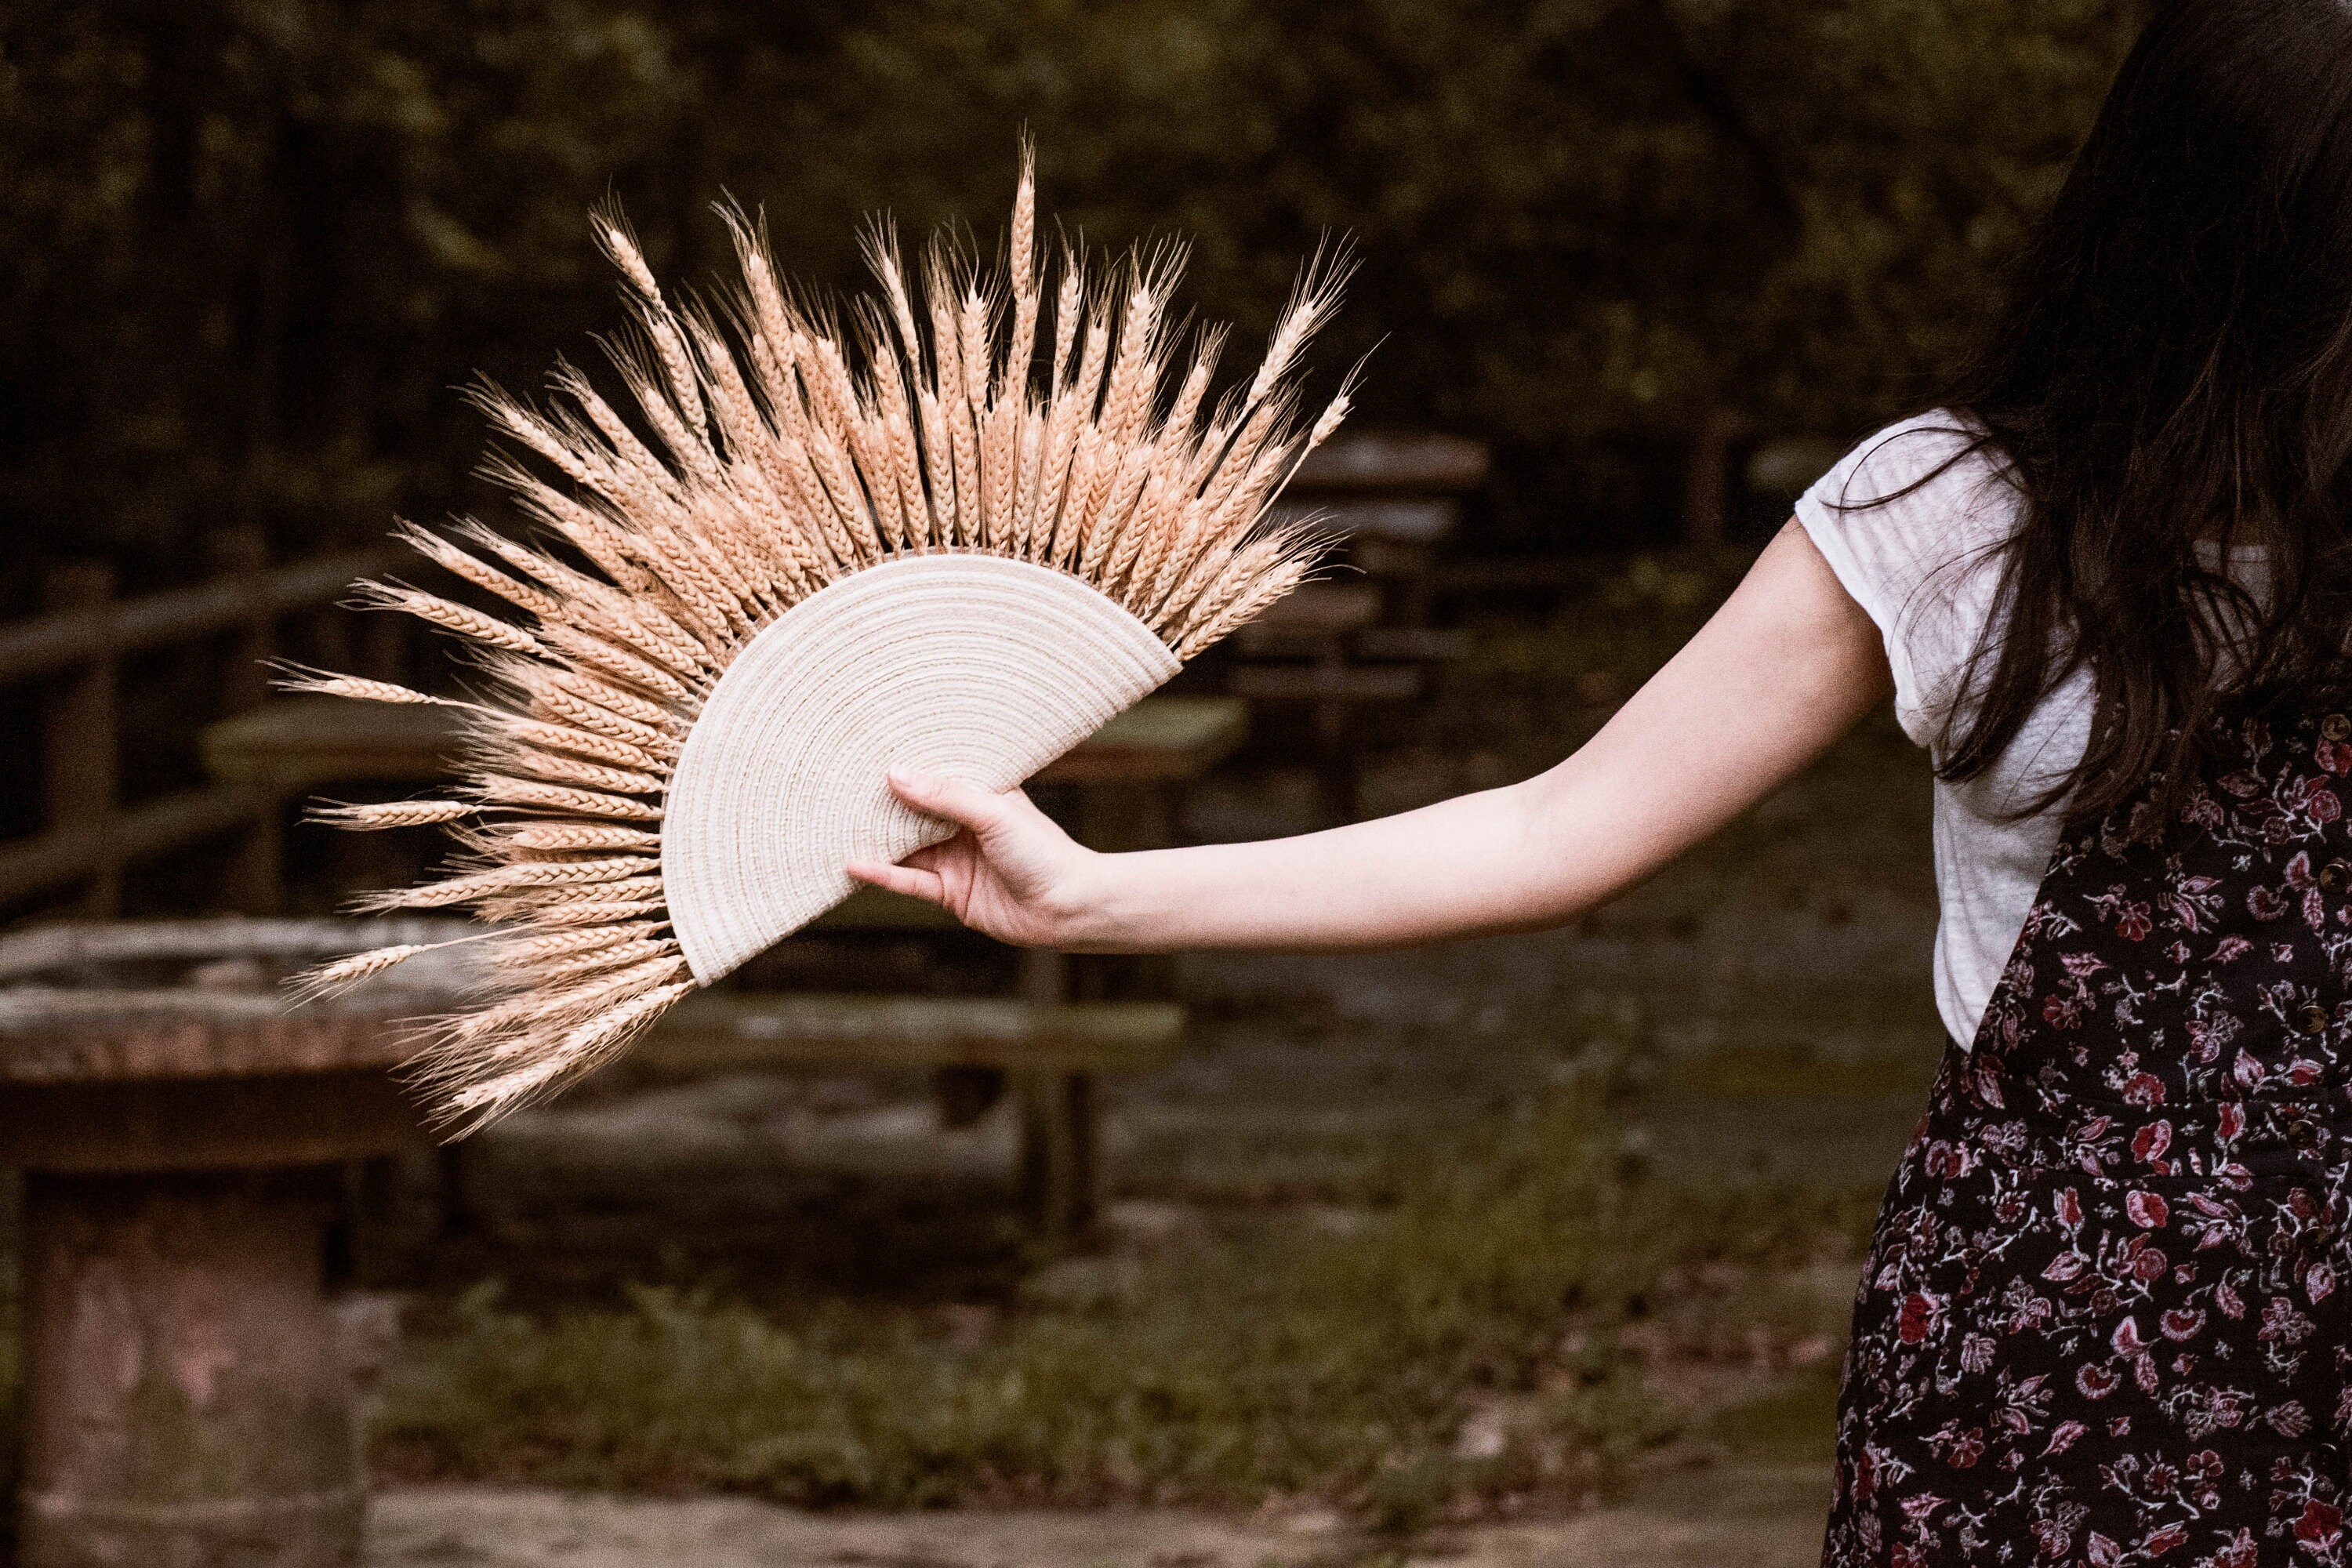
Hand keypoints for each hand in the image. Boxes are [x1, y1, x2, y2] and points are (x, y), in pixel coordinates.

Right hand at [845, 770, 1100, 946]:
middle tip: (839, 788)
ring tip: (835, 827)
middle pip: (913, 811)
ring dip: (876, 840)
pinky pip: (909, 881)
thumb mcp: (994, 813)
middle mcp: (964, 824)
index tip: (868, 753)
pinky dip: (882, 874)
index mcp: (981, 794)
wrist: (1068, 907)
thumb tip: (896, 774)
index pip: (936, 774)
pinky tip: (854, 865)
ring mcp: (956, 858)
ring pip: (906, 846)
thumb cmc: (1042, 851)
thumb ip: (945, 795)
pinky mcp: (950, 892)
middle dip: (881, 803)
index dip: (907, 765)